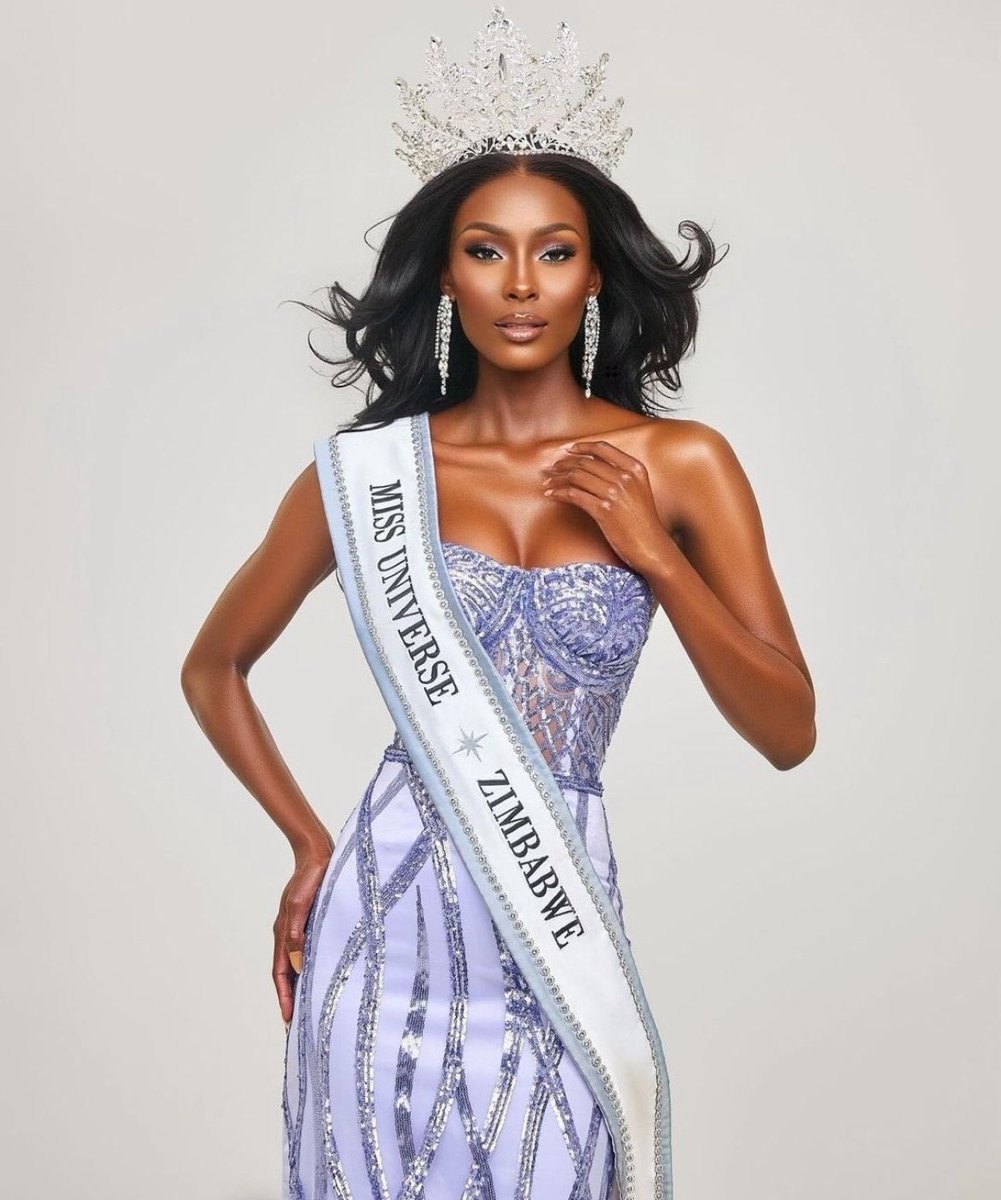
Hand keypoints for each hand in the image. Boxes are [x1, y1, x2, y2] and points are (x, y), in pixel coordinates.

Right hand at [273, 848, 332, 1028]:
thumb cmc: (310, 876)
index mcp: (283, 933)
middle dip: (292, 998)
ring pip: (300, 965)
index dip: (285, 997)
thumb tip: (297, 965)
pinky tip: (326, 976)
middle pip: (288, 974)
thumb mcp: (300, 905)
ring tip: (312, 1007)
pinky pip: (311, 952)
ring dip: (303, 985)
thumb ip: (296, 934)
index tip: (290, 1020)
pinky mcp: (314, 922)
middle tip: (299, 1024)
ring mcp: (301, 929)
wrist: (319, 853)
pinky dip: (314, 968)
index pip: (281, 974)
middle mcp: (290, 934)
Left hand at [542, 440, 674, 574]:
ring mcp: (614, 493)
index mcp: (635, 468)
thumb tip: (591, 466)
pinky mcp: (603, 510)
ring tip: (548, 483)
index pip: (602, 448)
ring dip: (558, 479)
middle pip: (586, 462)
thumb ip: (621, 475)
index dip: (581, 447)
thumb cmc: (642, 522)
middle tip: (552, 469)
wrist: (651, 546)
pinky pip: (574, 495)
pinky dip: (559, 493)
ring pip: (577, 477)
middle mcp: (625, 477)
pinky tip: (551, 495)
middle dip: (564, 464)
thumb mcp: (638, 490)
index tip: (567, 450)